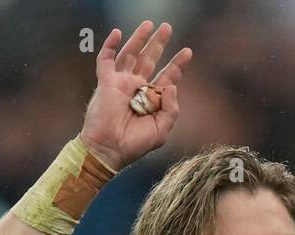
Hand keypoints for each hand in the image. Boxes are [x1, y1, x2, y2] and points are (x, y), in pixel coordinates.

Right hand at [79, 21, 192, 171]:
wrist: (109, 150)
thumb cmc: (135, 144)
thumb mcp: (161, 130)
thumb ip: (171, 109)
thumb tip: (171, 86)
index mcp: (152, 100)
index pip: (167, 76)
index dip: (177, 64)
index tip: (188, 52)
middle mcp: (137, 88)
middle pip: (150, 59)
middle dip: (159, 43)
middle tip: (167, 27)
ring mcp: (121, 83)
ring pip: (131, 54)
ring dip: (139, 38)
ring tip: (149, 23)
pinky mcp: (106, 82)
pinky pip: (106, 59)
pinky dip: (110, 46)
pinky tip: (117, 33)